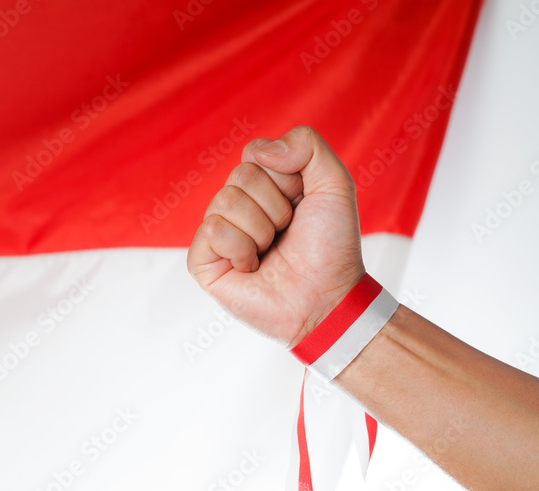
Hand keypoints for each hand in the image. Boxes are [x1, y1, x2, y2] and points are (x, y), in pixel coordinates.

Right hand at [186, 126, 365, 347]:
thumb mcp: (335, 184)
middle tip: (286, 233)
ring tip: (270, 252)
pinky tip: (252, 267)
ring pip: (225, 201)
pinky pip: (212, 230)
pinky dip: (241, 249)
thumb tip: (259, 151)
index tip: (301, 204)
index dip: (285, 176)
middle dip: (275, 206)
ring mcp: (218, 234)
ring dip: (260, 230)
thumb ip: (306, 145)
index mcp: (263, 186)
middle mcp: (237, 207)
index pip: (255, 153)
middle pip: (240, 175)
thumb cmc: (331, 247)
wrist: (327, 297)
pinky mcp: (203, 261)